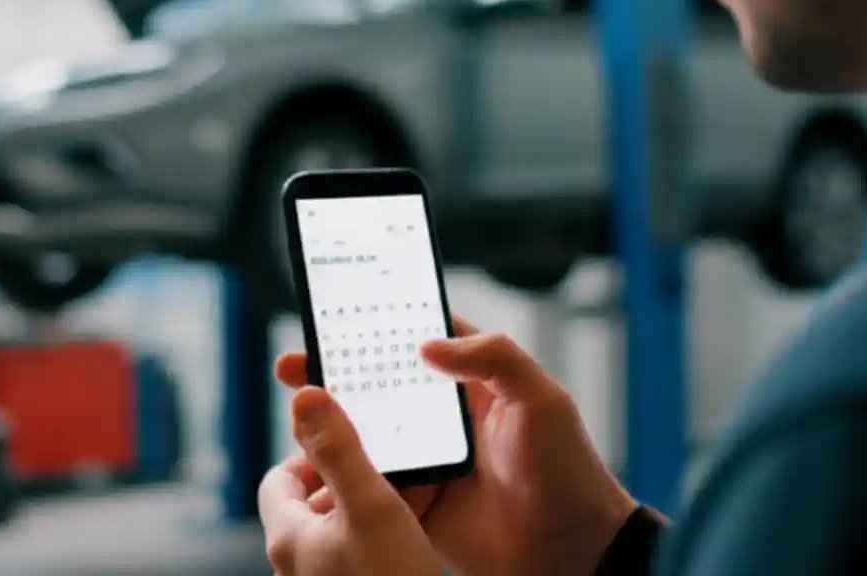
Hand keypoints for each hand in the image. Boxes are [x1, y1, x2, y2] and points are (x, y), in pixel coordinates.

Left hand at [258, 386, 441, 575]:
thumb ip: (338, 449)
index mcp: (287, 537)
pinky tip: (410, 536)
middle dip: (346, 479)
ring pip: (336, 529)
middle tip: (385, 467)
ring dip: (364, 508)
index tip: (349, 443)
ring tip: (404, 498)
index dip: (309, 454)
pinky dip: (376, 536)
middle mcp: (295, 564)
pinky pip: (357, 552)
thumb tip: (303, 395)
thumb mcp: (369, 506)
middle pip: (310, 503)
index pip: (279, 479)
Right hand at [275, 316, 638, 575]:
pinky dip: (342, 477)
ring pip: (367, 434)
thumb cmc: (568, 471)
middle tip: (294, 364)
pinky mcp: (416, 503)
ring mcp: (428, 461)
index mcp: (475, 383)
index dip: (378, 325)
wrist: (571, 554)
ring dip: (332, 424)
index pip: (419, 339)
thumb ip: (494, 357)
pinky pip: (370, 485)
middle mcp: (445, 417)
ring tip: (297, 414)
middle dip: (335, 371)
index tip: (336, 315)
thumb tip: (427, 344)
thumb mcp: (542, 400)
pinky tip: (315, 468)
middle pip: (378, 385)